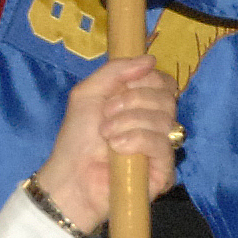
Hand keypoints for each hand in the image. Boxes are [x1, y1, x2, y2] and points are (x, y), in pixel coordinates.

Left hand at [33, 56, 180, 233]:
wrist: (70, 177)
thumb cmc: (77, 138)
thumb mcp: (89, 93)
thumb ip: (116, 71)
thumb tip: (150, 59)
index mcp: (143, 105)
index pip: (164, 83)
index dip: (145, 81)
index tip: (118, 90)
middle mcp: (156, 125)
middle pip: (167, 98)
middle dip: (133, 101)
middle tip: (106, 114)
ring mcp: (161, 150)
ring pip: (165, 120)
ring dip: (129, 122)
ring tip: (107, 135)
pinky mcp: (163, 172)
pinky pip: (163, 145)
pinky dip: (137, 141)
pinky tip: (117, 148)